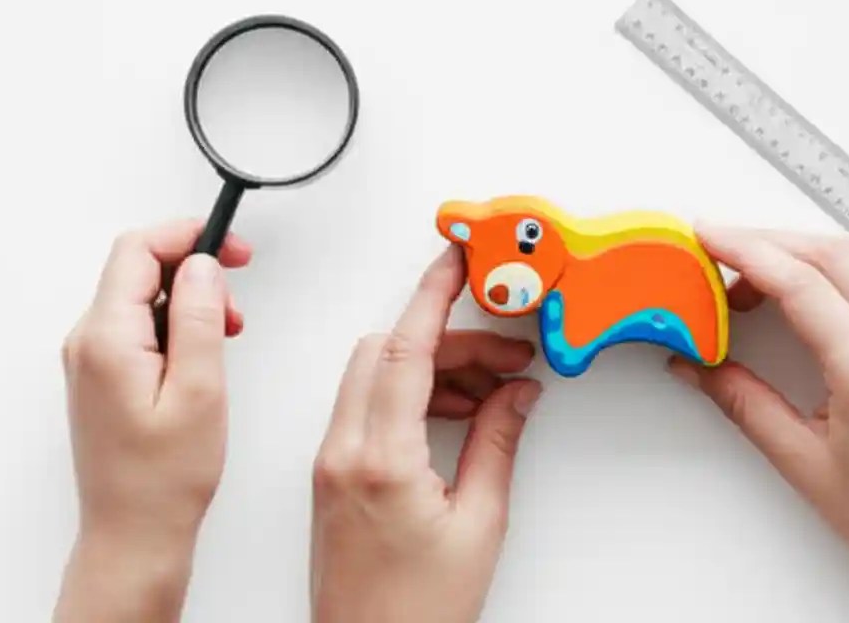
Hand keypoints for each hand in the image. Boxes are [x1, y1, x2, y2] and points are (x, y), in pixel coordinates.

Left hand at [54, 220, 250, 622]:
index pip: (138, 251)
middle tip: (239, 289)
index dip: (188, 235)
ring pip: (140, 295)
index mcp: (107, 339)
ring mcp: (91, 359)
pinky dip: (175, 323)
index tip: (230, 245)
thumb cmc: (166, 477)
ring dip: (188, 298)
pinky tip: (204, 349)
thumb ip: (200, 318)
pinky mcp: (102, 374)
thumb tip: (202, 265)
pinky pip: (137, 325)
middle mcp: (88, 342)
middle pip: (137, 267)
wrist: (135, 531)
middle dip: (194, 267)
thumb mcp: (201, 389)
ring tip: (229, 331)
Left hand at [310, 245, 541, 622]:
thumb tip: (517, 393)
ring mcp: (331, 463)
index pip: (406, 352)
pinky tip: (456, 415)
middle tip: (503, 355)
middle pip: (387, 353)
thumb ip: (498, 443)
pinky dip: (409, 396)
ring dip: (430, 369)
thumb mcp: (479, 523)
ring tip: (489, 393)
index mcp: (381, 461)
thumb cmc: (418, 610)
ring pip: (373, 376)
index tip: (454, 261)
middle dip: (446, 340)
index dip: (433, 297)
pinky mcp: (332, 475)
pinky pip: (366, 408)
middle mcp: (344, 453)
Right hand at [670, 226, 848, 621]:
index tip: (710, 237)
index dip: (746, 250)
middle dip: (769, 243)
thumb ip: (745, 404)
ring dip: (821, 243)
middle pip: (833, 256)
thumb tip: (697, 368)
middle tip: (725, 257)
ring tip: (780, 265)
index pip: (800, 284)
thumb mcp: (803, 464)